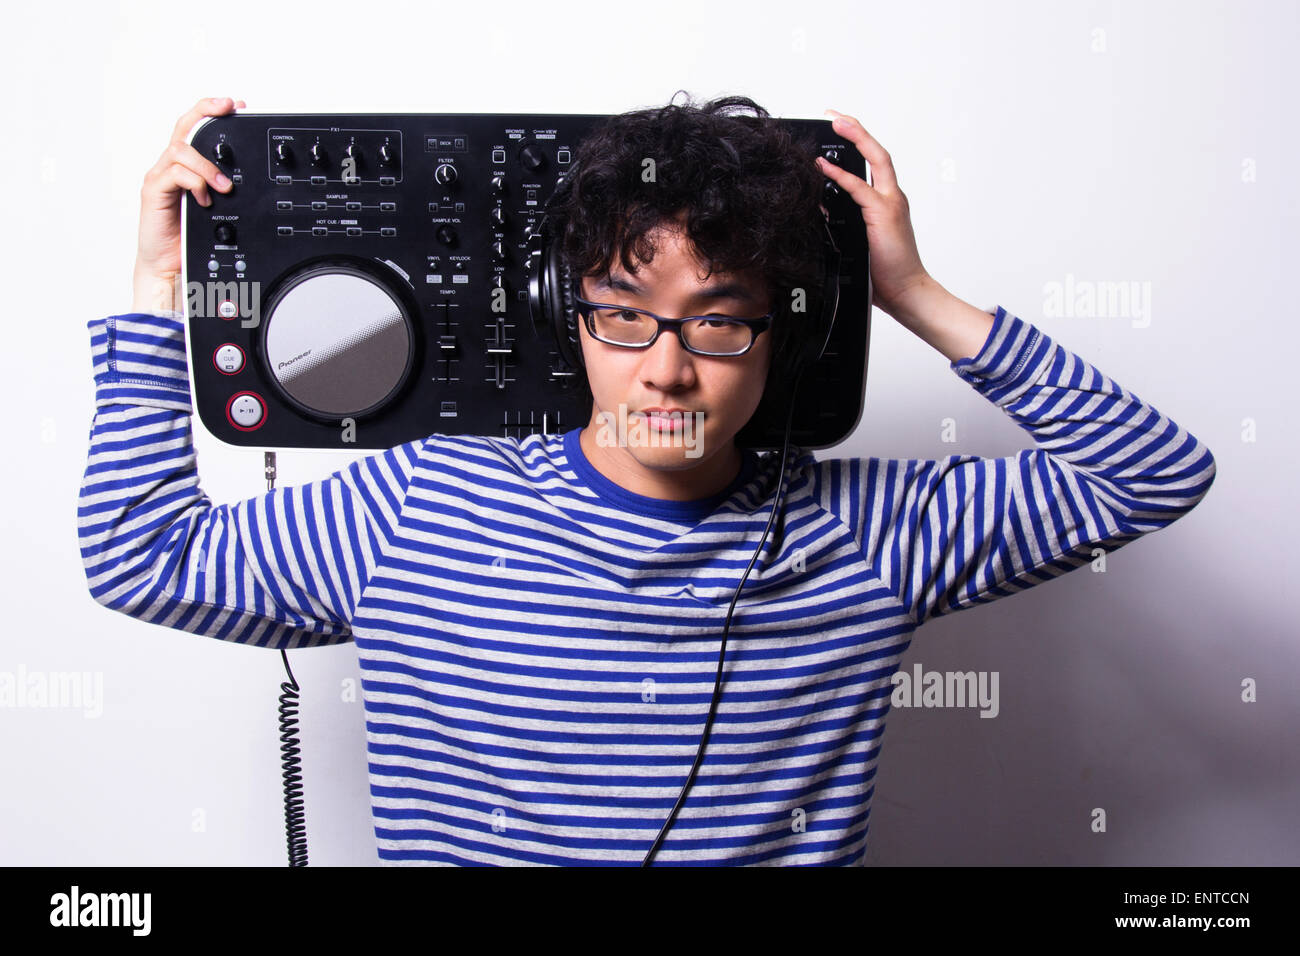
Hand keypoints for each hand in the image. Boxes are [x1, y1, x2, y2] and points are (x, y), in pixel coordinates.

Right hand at [132, 96, 245, 314]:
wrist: (170, 266)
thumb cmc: (191, 238)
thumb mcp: (219, 211)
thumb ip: (228, 193)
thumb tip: (255, 184)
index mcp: (188, 168)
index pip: (198, 130)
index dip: (213, 112)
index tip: (238, 106)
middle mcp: (172, 167)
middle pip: (186, 127)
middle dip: (206, 111)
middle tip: (229, 107)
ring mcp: (162, 177)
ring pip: (181, 149)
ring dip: (206, 164)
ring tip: (224, 185)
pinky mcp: (154, 192)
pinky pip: (173, 174)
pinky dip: (194, 182)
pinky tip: (205, 199)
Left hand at [816, 109, 934, 319]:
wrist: (907, 290)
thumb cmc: (883, 272)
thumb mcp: (857, 242)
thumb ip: (842, 224)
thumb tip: (817, 213)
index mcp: (887, 203)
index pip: (873, 164)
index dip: (858, 143)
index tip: (839, 129)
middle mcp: (892, 197)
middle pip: (878, 152)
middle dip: (857, 129)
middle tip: (834, 114)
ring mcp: (890, 203)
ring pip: (876, 160)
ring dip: (856, 137)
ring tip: (835, 122)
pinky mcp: (884, 214)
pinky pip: (860, 189)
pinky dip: (840, 176)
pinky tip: (824, 166)